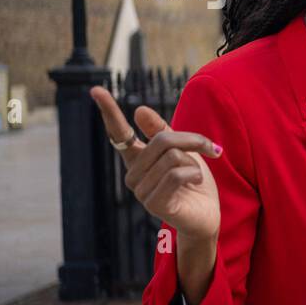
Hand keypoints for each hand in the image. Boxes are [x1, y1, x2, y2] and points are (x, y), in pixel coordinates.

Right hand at [89, 86, 220, 239]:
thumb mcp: (183, 152)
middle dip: (193, 141)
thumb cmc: (194, 184)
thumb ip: (163, 132)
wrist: (207, 216)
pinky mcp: (153, 203)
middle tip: (210, 148)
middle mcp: (133, 174)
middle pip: (163, 140)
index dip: (108, 110)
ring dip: (194, 164)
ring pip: (172, 157)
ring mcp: (140, 191)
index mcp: (137, 159)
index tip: (95, 89)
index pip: (119, 132)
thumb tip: (139, 109)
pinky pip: (176, 174)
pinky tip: (194, 185)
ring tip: (194, 177)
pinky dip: (194, 175)